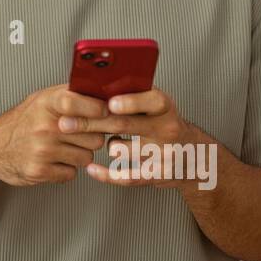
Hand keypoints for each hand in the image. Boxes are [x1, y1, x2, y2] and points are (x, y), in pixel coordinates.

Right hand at [0, 84, 109, 185]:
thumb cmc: (21, 122)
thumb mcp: (42, 99)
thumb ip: (70, 95)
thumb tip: (103, 93)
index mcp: (46, 104)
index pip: (76, 102)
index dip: (96, 108)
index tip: (106, 112)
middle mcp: (44, 126)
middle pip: (94, 136)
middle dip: (92, 137)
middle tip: (81, 134)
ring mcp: (42, 150)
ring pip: (86, 157)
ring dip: (79, 154)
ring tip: (64, 147)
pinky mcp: (39, 171)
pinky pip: (71, 173)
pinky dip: (66, 169)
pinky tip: (54, 160)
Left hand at [72, 87, 209, 187]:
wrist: (195, 154)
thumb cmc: (163, 122)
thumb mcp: (156, 104)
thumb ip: (132, 94)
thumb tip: (95, 83)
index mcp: (165, 106)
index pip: (153, 100)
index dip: (131, 102)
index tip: (110, 103)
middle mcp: (167, 129)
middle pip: (125, 125)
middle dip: (91, 123)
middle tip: (65, 124)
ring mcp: (164, 154)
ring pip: (123, 151)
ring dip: (103, 145)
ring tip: (93, 141)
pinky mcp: (158, 175)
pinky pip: (128, 177)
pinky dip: (106, 174)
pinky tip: (92, 169)